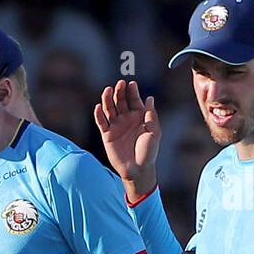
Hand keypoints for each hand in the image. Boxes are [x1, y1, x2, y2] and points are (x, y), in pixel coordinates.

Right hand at [94, 79, 159, 200]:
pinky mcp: (107, 135)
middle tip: (119, 84)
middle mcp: (126, 119)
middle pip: (121, 101)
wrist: (137, 169)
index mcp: (139, 117)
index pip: (134, 100)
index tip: (131, 83)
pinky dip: (99, 114)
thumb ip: (151, 115)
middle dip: (120, 92)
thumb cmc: (149, 152)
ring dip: (108, 99)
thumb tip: (150, 98)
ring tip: (108, 90)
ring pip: (110, 109)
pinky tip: (98, 106)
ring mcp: (116, 126)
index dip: (132, 91)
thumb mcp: (155, 132)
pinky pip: (101, 122)